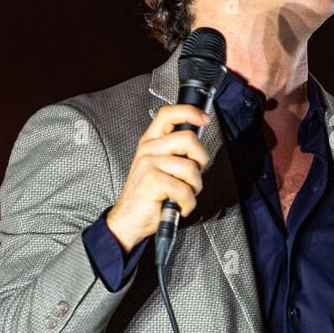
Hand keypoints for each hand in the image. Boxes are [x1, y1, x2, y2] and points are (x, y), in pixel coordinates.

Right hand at [105, 103, 212, 251]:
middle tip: (192, 177)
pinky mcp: (152, 180)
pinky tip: (178, 205)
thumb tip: (199, 145)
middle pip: (188, 139)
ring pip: (190, 167)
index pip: (168, 114)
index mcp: (151, 142)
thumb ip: (176, 153)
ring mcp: (148, 163)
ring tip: (182, 195)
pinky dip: (188, 203)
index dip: (189, 112)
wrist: (129, 219)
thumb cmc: (149, 196)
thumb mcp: (161, 167)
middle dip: (201, 160)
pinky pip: (184, 189)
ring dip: (194, 187)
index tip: (204, 118)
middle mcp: (148, 149)